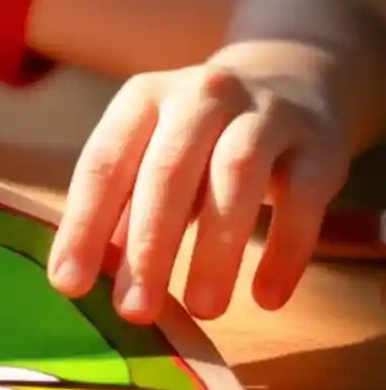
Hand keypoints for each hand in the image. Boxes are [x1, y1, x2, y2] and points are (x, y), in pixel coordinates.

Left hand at [48, 63, 349, 322]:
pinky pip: (304, 197)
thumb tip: (84, 278)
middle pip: (168, 172)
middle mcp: (201, 95)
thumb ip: (120, 212)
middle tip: (134, 311)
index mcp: (143, 99)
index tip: (68, 285)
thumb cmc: (198, 141)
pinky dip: (286, 250)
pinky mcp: (320, 143)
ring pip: (236, 175)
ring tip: (202, 310)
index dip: (83, 226)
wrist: (293, 78)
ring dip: (216, 249)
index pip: (103, 165)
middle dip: (148, 247)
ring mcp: (265, 113)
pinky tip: (267, 298)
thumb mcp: (150, 159)